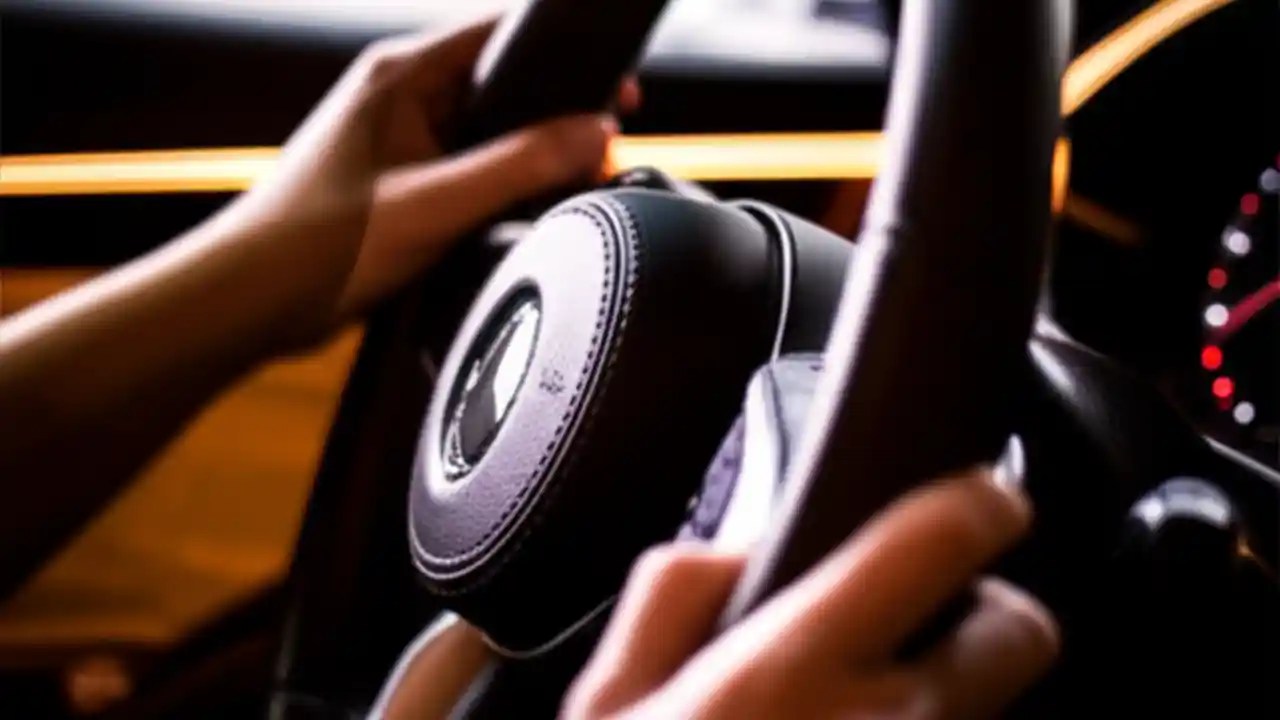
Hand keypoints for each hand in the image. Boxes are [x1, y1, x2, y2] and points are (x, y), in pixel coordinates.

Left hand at [219, 18, 638, 347]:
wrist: (256, 299)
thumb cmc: (319, 243)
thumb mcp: (436, 202)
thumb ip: (520, 165)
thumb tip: (593, 132)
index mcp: (401, 75)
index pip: (501, 34)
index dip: (567, 56)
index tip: (615, 87)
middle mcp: (401, 96)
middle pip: (504, 86)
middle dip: (555, 117)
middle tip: (594, 153)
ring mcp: (401, 140)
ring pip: (488, 132)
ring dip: (525, 158)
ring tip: (556, 189)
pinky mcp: (401, 181)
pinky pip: (468, 168)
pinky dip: (498, 187)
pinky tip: (512, 215)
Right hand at [563, 468, 1058, 718]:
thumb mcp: (602, 705)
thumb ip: (671, 594)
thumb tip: (740, 545)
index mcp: (796, 665)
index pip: (947, 536)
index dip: (975, 502)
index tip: (974, 502)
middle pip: (1020, 634)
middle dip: (984, 619)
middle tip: (917, 636)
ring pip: (990, 717)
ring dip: (941, 712)